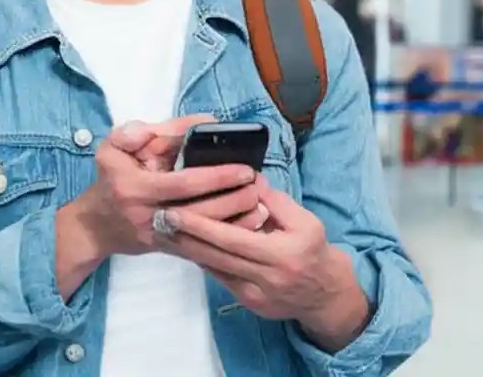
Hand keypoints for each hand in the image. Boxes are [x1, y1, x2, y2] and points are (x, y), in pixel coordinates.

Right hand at [67, 117, 261, 257]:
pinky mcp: (171, 249)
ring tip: (261, 201)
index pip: (183, 183)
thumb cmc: (109, 179)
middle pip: (202, 211)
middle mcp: (150, 215)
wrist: (95, 226)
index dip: (216, 176)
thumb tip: (182, 125)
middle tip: (258, 183)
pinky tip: (249, 224)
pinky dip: (228, 235)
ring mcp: (162, 235)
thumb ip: (140, 132)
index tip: (243, 167)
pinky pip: (205, 245)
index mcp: (137, 187)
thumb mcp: (113, 147)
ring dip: (237, 219)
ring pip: (207, 232)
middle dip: (234, 199)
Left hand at [158, 183, 369, 348]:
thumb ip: (275, 201)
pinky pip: (220, 277)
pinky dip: (203, 260)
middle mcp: (265, 277)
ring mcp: (255, 294)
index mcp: (281, 253)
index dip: (201, 226)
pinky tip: (187, 245)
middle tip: (158, 218)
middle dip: (184, 237)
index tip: (175, 211)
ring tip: (164, 230)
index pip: (232, 238)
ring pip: (214, 268)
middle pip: (216, 256)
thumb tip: (248, 178)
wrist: (324, 295)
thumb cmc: (313, 250)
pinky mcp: (248, 303)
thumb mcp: (304, 220)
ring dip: (187, 249)